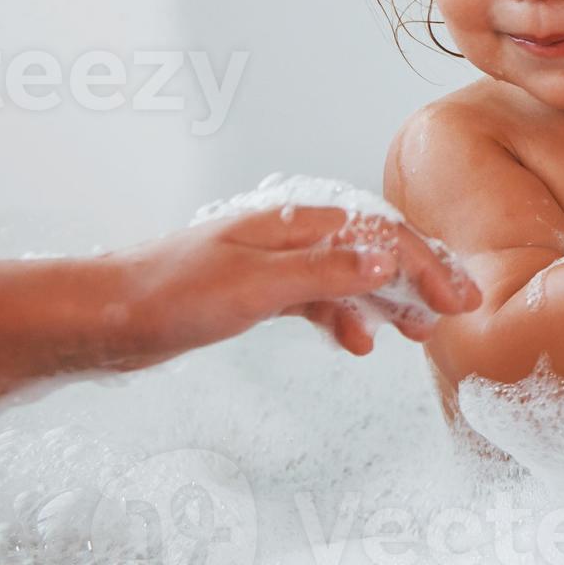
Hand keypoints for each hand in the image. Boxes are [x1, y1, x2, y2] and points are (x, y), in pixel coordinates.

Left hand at [113, 200, 481, 361]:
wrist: (106, 315)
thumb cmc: (169, 294)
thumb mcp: (256, 286)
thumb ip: (325, 272)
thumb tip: (387, 258)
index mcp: (295, 223)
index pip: (380, 236)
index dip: (425, 265)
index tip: (457, 299)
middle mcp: (289, 236)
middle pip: (371, 250)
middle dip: (417, 278)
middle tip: (456, 311)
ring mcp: (272, 264)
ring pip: (348, 276)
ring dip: (385, 301)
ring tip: (416, 331)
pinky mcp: (254, 293)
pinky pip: (317, 299)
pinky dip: (343, 317)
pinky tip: (355, 341)